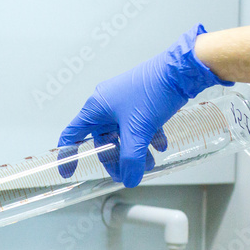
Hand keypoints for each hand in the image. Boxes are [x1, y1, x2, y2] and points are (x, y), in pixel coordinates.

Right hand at [57, 25, 231, 186]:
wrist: (181, 70)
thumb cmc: (153, 91)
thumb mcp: (138, 130)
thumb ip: (132, 159)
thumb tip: (130, 179)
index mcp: (96, 108)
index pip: (73, 134)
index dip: (68, 154)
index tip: (69, 171)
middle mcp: (106, 103)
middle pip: (102, 138)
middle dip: (114, 158)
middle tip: (123, 174)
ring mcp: (124, 101)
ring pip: (123, 133)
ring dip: (134, 150)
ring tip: (148, 164)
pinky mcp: (141, 99)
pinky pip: (138, 124)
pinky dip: (146, 137)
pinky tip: (159, 146)